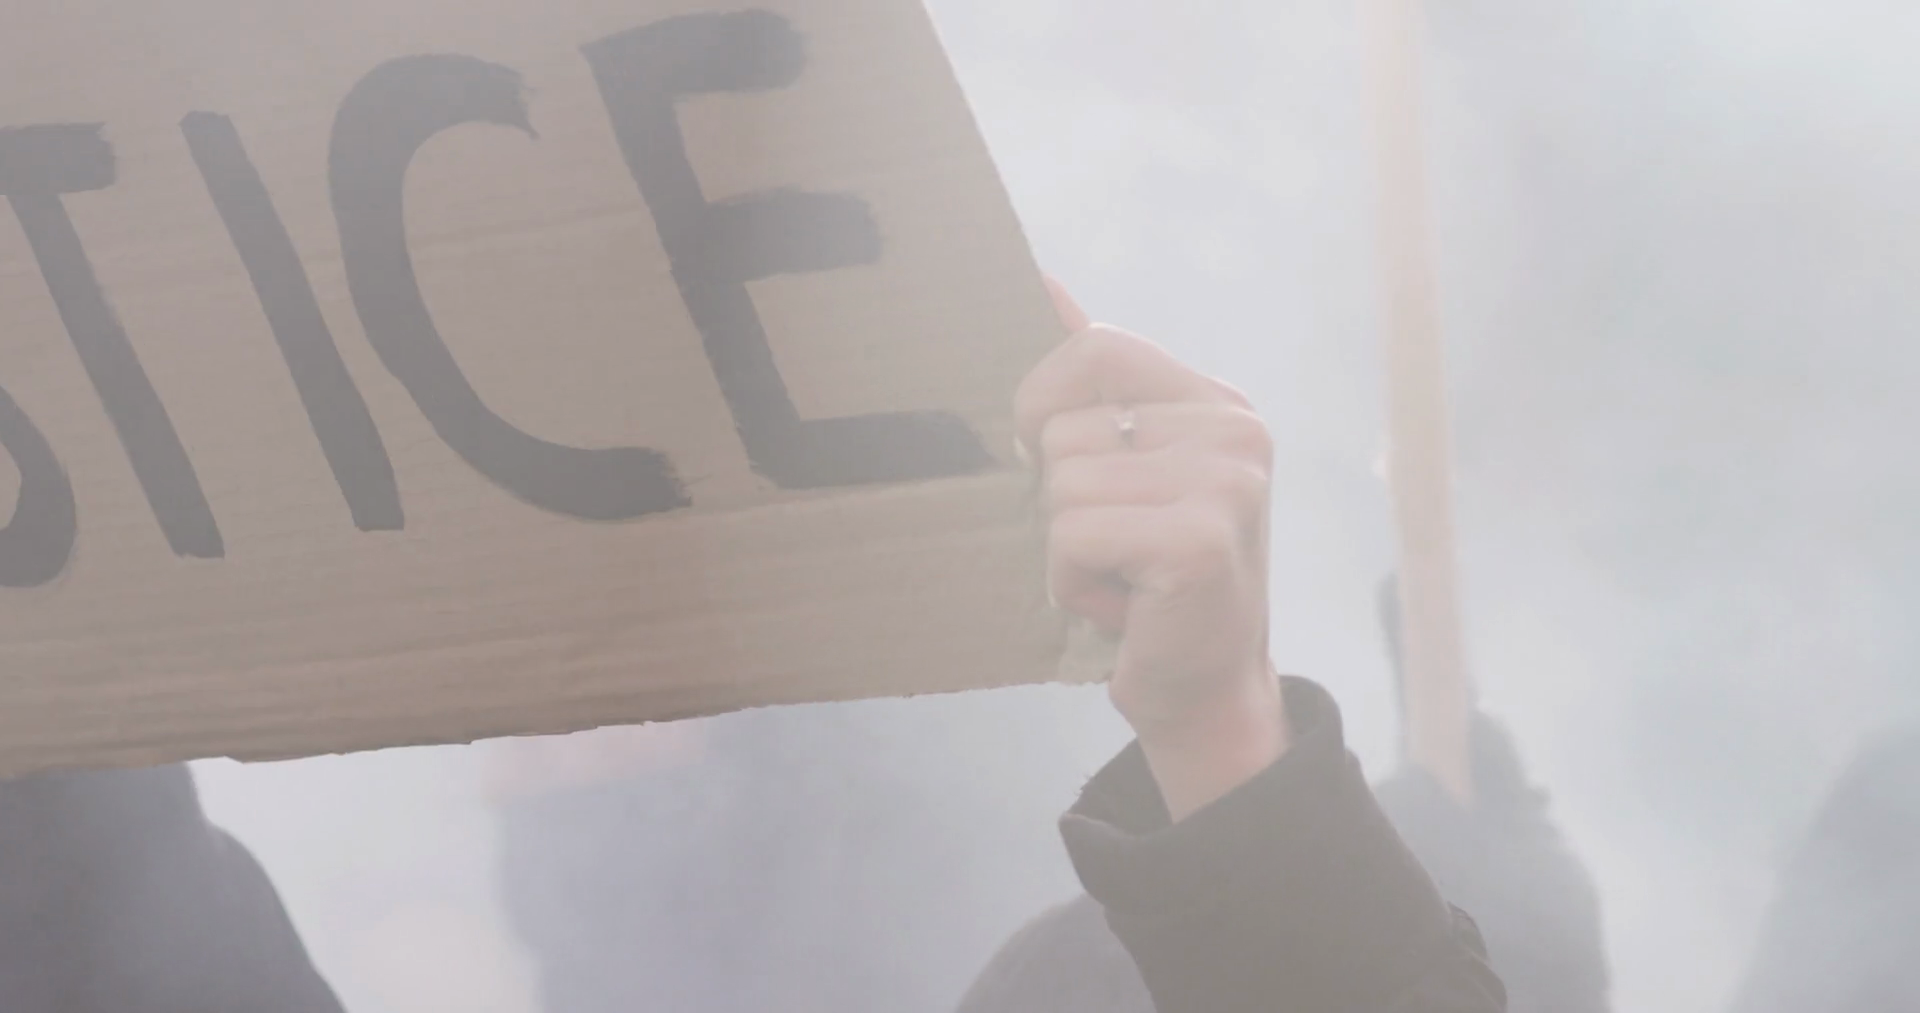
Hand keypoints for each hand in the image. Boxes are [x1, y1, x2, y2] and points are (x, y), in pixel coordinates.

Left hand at [1017, 279, 1287, 819]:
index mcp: (1218, 403)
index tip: (1063, 467)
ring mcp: (1227, 482)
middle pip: (1063, 426)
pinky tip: (1128, 607)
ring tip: (1125, 579)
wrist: (1206, 693)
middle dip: (1061, 502)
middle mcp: (1236, 431)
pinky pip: (1071, 536)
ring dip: (1067, 550)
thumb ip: (1094, 379)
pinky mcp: (1200, 539)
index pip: (1095, 348)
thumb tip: (1041, 280)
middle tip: (1119, 549)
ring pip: (1061, 486)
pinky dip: (1076, 584)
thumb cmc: (1152, 581)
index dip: (1044, 405)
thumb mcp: (1125, 468)